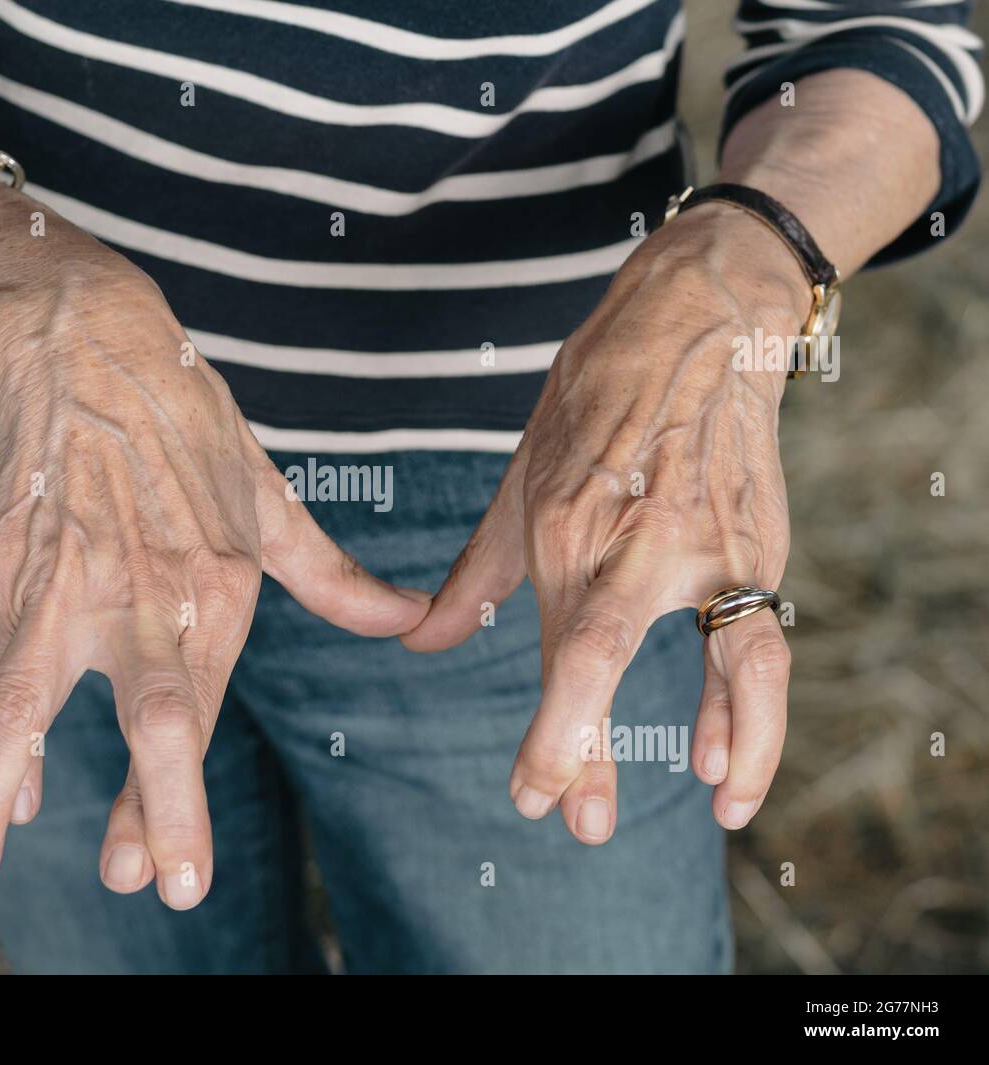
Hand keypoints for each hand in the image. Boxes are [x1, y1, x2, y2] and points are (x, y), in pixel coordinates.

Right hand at [0, 261, 429, 905]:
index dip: (181, 803)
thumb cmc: (187, 430)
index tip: (179, 876)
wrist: (94, 349)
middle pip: (159, 715)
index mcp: (223, 585)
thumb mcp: (271, 503)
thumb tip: (407, 622)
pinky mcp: (19, 566)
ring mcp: (80, 580)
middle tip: (159, 887)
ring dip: (17, 784)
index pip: (202, 713)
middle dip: (156, 807)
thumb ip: (334, 576)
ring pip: (46, 698)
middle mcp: (156, 593)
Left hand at [403, 206, 807, 842]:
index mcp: (570, 526)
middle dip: (597, 751)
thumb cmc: (597, 398)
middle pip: (615, 660)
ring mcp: (710, 544)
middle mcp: (641, 542)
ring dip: (734, 743)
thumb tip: (420, 642)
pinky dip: (755, 701)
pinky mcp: (757, 545)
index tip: (532, 797)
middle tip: (587, 828)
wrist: (698, 322)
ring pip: (733, 660)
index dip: (553, 734)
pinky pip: (761, 638)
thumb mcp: (521, 478)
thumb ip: (475, 574)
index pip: (562, 651)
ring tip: (721, 808)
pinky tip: (734, 749)